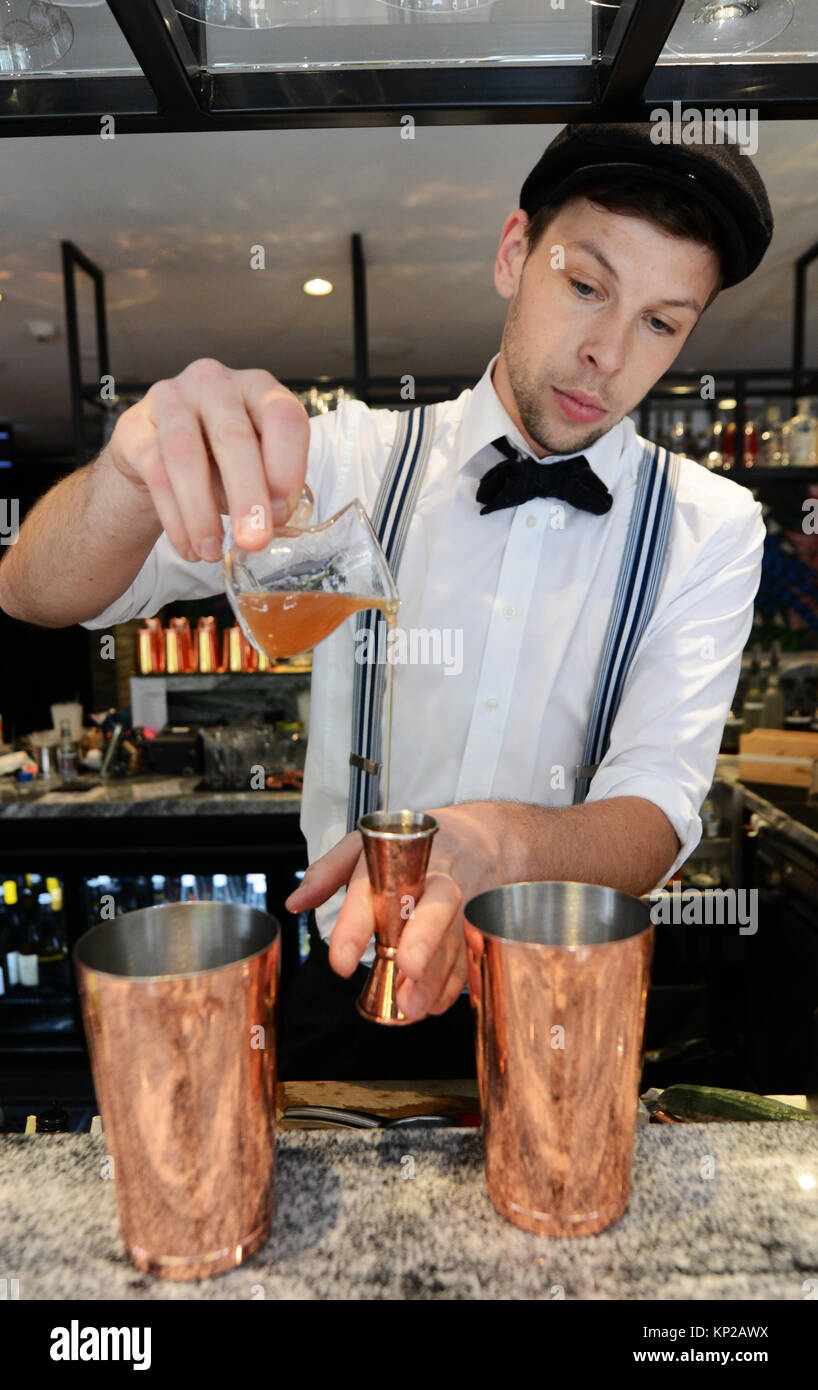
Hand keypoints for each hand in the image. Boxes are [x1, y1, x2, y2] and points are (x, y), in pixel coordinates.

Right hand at [107, 358, 309, 562]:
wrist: (156, 461)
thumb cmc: (218, 463)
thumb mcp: (254, 473)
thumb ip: (269, 495)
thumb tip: (280, 527)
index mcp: (259, 389)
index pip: (284, 417)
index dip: (287, 468)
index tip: (282, 515)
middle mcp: (215, 383)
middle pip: (234, 436)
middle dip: (247, 495)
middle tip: (253, 541)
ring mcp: (170, 399)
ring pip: (185, 455)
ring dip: (201, 512)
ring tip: (212, 553)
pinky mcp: (134, 427)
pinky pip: (156, 476)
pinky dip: (175, 520)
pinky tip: (190, 548)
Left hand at [285, 804, 501, 1020]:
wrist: (479, 838)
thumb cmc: (413, 847)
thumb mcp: (364, 845)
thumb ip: (328, 872)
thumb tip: (296, 902)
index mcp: (402, 855)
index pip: (375, 886)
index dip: (356, 924)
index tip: (340, 962)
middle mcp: (439, 877)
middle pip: (437, 906)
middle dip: (424, 938)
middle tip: (407, 969)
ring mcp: (465, 903)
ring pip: (456, 939)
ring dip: (436, 976)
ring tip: (413, 1006)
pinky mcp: (479, 926)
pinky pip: (470, 956)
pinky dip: (452, 984)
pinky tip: (432, 1004)